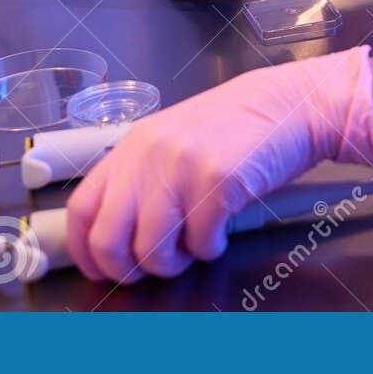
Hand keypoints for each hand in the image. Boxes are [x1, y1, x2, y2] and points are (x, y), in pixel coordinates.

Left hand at [64, 46, 372, 282]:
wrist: (291, 104)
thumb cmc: (237, 125)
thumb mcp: (174, 141)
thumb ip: (143, 178)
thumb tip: (118, 236)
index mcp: (132, 146)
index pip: (81, 208)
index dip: (85, 251)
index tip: (102, 269)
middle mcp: (149, 155)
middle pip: (108, 240)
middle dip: (130, 269)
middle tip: (156, 265)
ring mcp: (182, 167)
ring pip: (153, 251)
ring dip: (175, 262)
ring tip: (194, 245)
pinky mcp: (219, 181)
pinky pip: (201, 243)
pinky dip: (211, 248)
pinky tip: (223, 229)